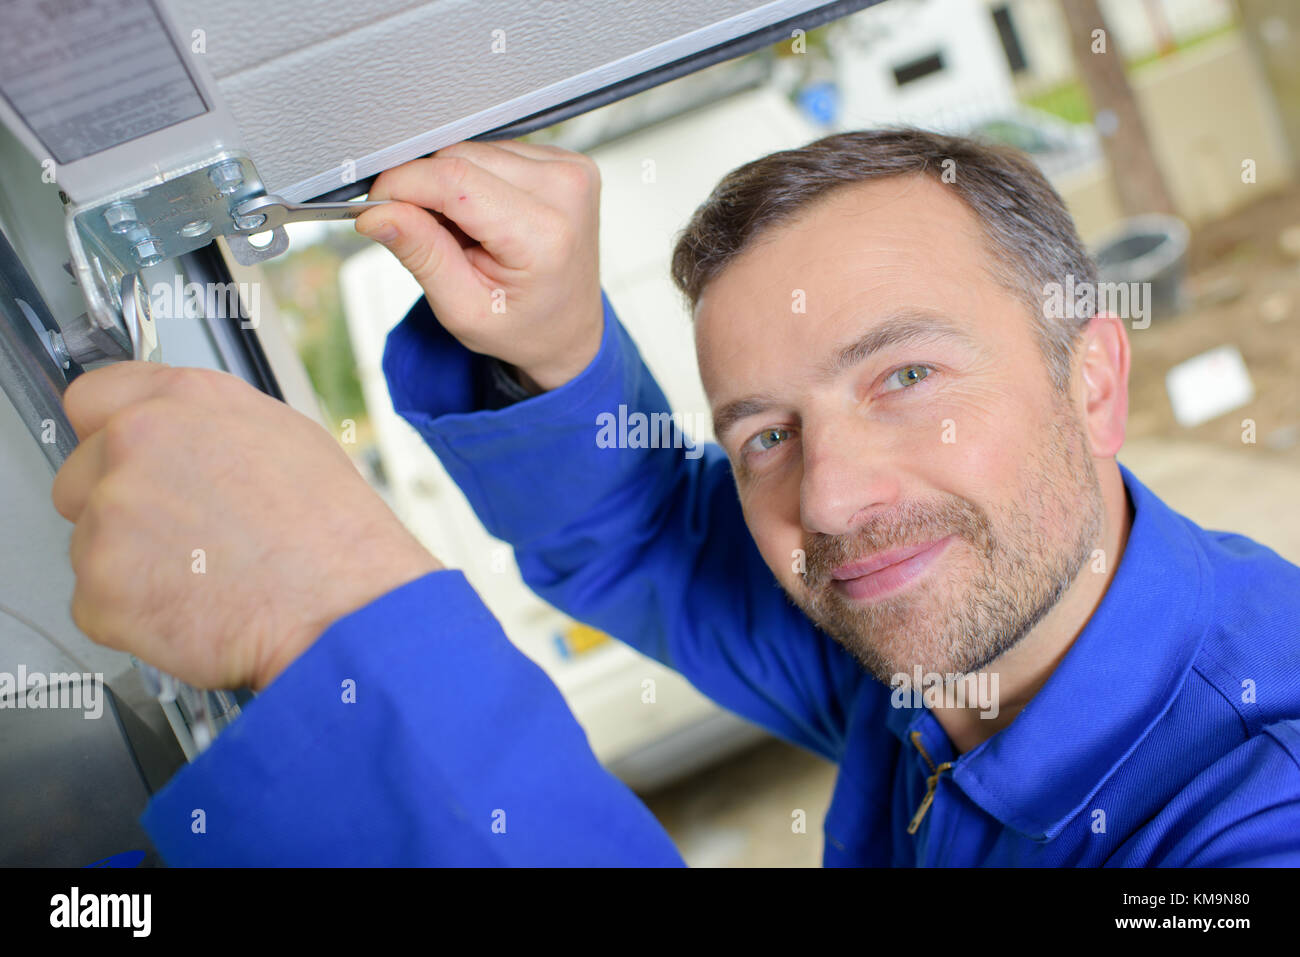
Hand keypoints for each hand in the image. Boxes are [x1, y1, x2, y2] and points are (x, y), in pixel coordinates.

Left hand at [51, 362, 442, 691]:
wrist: (343, 609)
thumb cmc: (333, 535)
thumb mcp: (287, 439)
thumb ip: (208, 428)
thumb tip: (182, 439)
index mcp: (183, 401)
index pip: (92, 397)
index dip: (107, 435)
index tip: (118, 458)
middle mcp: (136, 444)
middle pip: (79, 474)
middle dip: (117, 507)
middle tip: (178, 536)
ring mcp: (110, 515)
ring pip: (88, 542)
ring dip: (128, 564)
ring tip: (201, 577)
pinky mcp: (99, 587)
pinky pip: (95, 603)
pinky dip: (134, 615)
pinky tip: (191, 607)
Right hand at [355, 139, 603, 391]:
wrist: (570, 330)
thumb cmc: (522, 326)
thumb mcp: (463, 309)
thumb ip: (421, 255)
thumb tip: (377, 213)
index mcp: (545, 235)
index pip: (454, 180)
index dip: (402, 184)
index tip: (375, 207)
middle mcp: (565, 190)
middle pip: (461, 157)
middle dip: (427, 190)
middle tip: (430, 237)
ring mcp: (572, 169)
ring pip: (474, 149)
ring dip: (453, 185)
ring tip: (465, 233)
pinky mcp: (566, 160)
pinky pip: (496, 151)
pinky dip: (477, 181)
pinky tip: (485, 216)